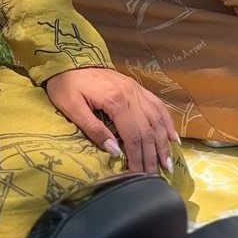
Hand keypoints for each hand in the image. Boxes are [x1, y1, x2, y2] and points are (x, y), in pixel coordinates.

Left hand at [45, 67, 178, 174]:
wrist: (68, 61)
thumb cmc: (65, 86)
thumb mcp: (72, 108)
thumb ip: (94, 129)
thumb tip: (115, 151)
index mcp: (114, 100)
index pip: (132, 135)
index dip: (137, 158)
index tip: (138, 176)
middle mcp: (130, 93)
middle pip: (148, 129)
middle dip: (152, 155)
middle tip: (154, 176)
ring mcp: (136, 89)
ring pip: (157, 118)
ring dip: (163, 142)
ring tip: (166, 163)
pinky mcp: (136, 87)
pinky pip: (157, 105)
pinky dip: (167, 122)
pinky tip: (172, 137)